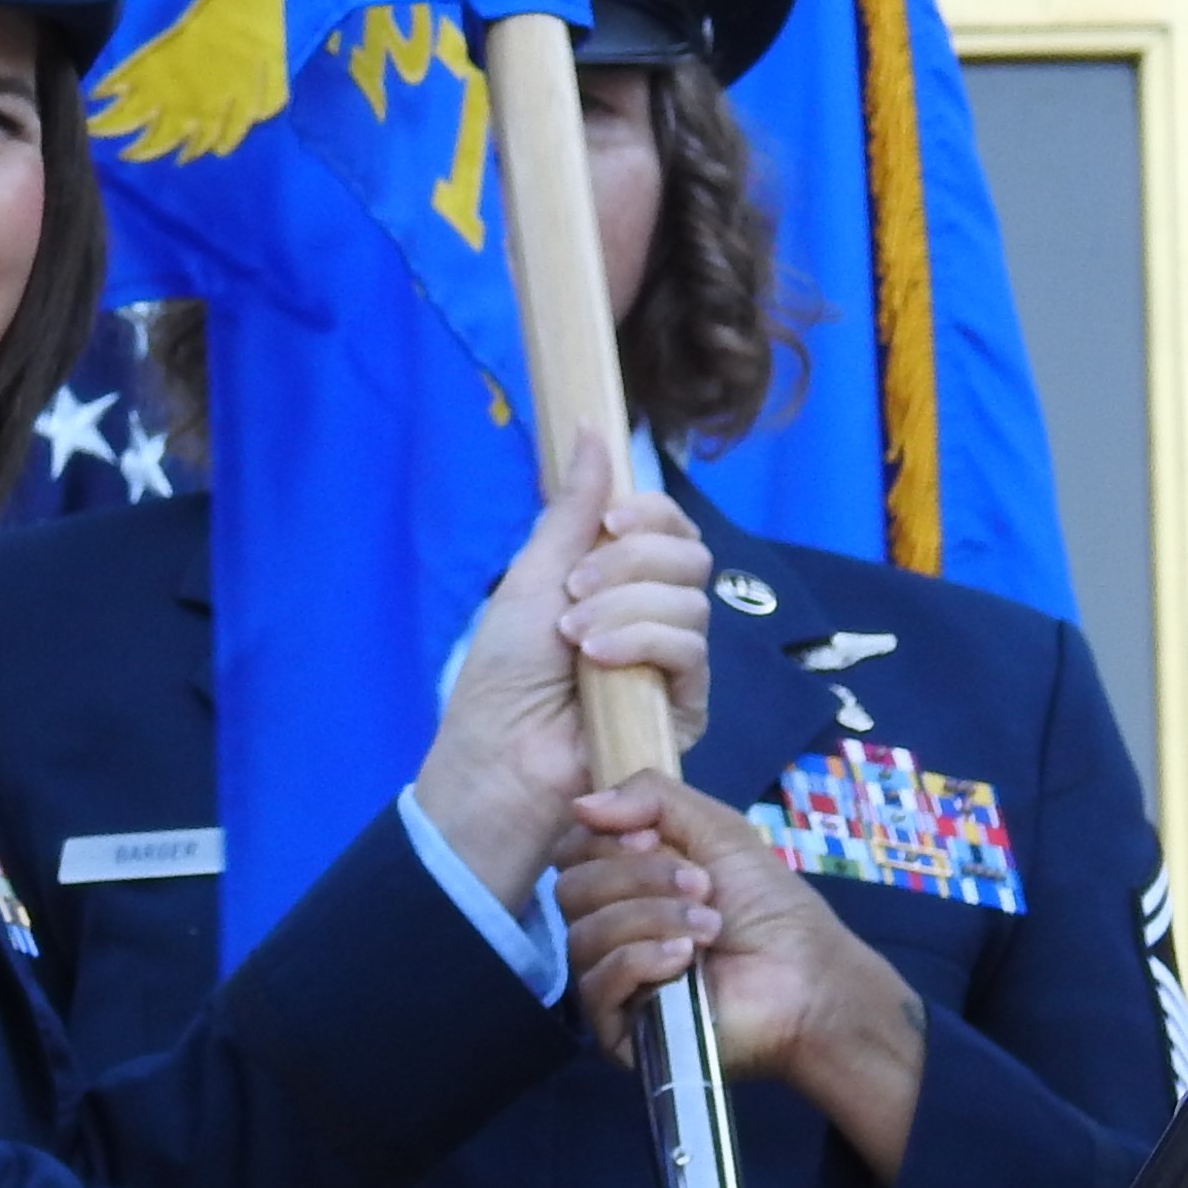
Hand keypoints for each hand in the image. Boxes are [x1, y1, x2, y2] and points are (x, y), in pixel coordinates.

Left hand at [413, 432, 709, 900]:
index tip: (610, 520)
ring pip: (690, 600)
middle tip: (576, 589)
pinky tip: (596, 660)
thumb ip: (573, 509)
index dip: (650, 512)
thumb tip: (591, 428)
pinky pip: (691, 650)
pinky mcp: (685, 708)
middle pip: (690, 555)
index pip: (670, 527)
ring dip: (624, 607)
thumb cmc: (503, 676)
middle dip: (631, 561)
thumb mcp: (533, 578)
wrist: (496, 759)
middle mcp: (654, 617)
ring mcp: (673, 665)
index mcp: (620, 582)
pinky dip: (641, 641)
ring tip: (573, 638)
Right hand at [558, 776, 928, 1185]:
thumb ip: (651, 798)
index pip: (571, 853)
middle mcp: (607, 929)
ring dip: (652, 918)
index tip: (655, 839)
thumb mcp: (715, 829)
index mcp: (622, 883)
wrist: (806, 978)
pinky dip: (639, 960)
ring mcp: (610, 981)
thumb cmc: (767, 905)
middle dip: (639, 878)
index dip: (607, 840)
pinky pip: (595, 985)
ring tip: (709, 927)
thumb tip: (580, 804)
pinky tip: (683, 960)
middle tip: (702, 886)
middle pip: (572, 890)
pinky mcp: (619, 1030)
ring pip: (584, 935)